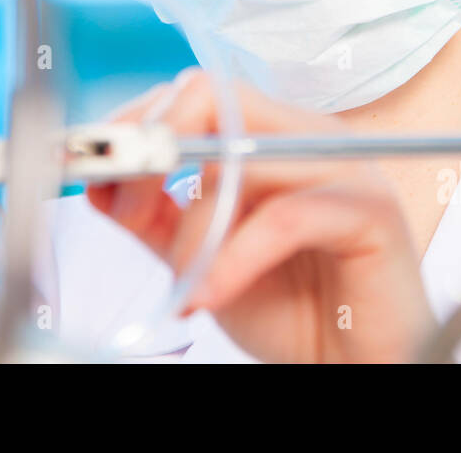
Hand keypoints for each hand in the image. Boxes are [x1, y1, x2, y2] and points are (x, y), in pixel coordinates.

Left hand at [88, 69, 430, 363]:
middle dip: (154, 151)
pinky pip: (282, 217)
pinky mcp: (371, 212)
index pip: (195, 94)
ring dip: (195, 229)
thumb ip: (157, 218)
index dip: (138, 122)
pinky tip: (210, 294)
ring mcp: (345, 168)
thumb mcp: (204, 260)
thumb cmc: (295, 312)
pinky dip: (232, 259)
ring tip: (186, 285)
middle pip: (217, 99)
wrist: (356, 366)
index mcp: (272, 139)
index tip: (89, 162)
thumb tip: (100, 181)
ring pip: (242, 160)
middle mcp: (309, 138)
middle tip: (126, 207)